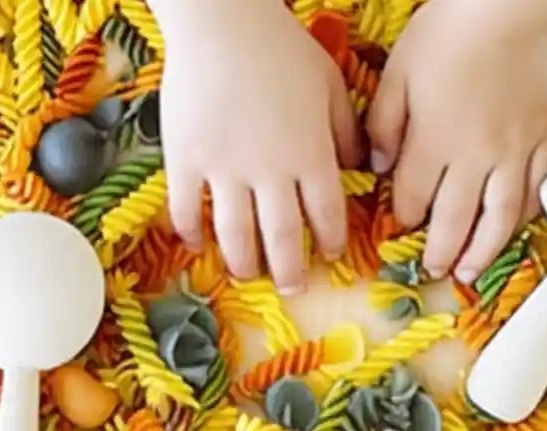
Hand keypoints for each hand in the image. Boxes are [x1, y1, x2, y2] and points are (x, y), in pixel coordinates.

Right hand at [154, 0, 360, 293]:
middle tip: (293, 288)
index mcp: (311, 155)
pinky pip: (186, 209)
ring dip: (244, 262)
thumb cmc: (280, 46)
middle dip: (290, 271)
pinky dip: (191, 232)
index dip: (332, 242)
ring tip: (248, 275)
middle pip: (284, 238)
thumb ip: (345, 129)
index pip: (327, 215)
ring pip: (236, 235)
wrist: (221, 21)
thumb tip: (361, 165)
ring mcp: (224, 170)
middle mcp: (271, 173)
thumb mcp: (329, 83)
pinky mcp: (185, 160)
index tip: (333, 256)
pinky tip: (196, 244)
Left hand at [367, 0, 546, 283]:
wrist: (505, 5)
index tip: (402, 228)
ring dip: (483, 249)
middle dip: (442, 251)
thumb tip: (377, 167)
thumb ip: (383, 125)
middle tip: (435, 271)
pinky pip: (539, 188)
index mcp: (433, 142)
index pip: (415, 199)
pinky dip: (526, 214)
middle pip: (456, 219)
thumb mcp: (398, 73)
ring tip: (471, 270)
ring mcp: (516, 151)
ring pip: (500, 216)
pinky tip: (514, 228)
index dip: (406, 219)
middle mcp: (475, 157)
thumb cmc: (446, 33)